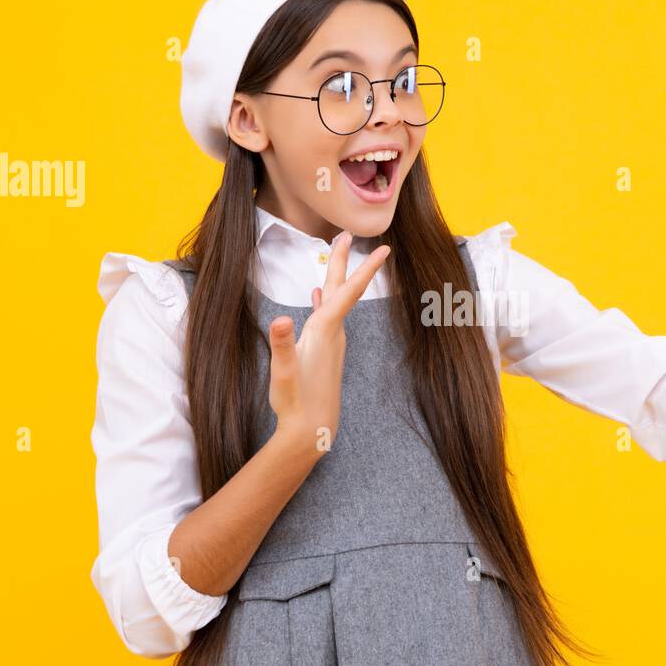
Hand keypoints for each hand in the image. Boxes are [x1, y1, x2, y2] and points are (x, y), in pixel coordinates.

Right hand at [267, 230, 390, 453]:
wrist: (311, 431)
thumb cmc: (295, 402)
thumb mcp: (283, 373)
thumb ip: (282, 345)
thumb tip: (281, 320)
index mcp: (325, 331)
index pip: (347, 291)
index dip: (364, 267)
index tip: (383, 247)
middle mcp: (333, 333)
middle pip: (343, 289)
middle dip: (346, 261)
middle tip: (348, 235)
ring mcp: (331, 341)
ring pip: (336, 301)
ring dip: (337, 277)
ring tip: (335, 255)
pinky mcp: (324, 350)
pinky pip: (327, 316)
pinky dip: (325, 300)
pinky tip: (319, 295)